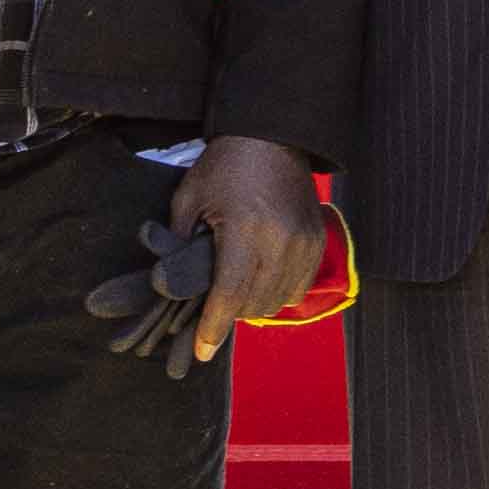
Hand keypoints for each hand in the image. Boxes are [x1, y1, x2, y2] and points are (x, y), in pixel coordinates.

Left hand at [176, 137, 326, 358]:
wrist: (273, 135)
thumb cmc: (226, 164)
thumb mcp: (189, 197)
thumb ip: (179, 242)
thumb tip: (171, 282)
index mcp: (245, 231)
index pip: (229, 295)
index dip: (213, 328)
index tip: (201, 352)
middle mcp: (280, 242)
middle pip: (254, 304)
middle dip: (230, 313)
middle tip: (213, 305)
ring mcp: (304, 244)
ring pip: (278, 302)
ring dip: (254, 305)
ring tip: (237, 290)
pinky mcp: (317, 242)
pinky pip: (298, 289)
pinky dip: (278, 293)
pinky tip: (262, 279)